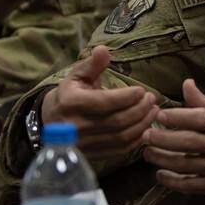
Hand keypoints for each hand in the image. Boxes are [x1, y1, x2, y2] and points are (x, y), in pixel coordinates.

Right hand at [41, 45, 157, 158]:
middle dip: (140, 110)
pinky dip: (136, 140)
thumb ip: (93, 64)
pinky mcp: (92, 155)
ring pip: (121, 137)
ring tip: (153, 111)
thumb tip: (104, 49)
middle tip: (152, 99)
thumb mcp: (77, 75)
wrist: (51, 121)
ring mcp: (84, 144)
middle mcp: (76, 126)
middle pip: (117, 121)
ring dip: (142, 124)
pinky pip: (120, 150)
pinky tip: (146, 128)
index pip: (104, 102)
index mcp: (71, 103)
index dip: (127, 97)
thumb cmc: (69, 94)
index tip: (143, 90)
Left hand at [143, 79, 204, 201]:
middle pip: (190, 142)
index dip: (178, 117)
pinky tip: (160, 175)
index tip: (159, 115)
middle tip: (145, 135)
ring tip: (147, 153)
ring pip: (186, 164)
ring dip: (162, 159)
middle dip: (163, 139)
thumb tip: (187, 84)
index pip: (202, 118)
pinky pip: (190, 185)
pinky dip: (173, 181)